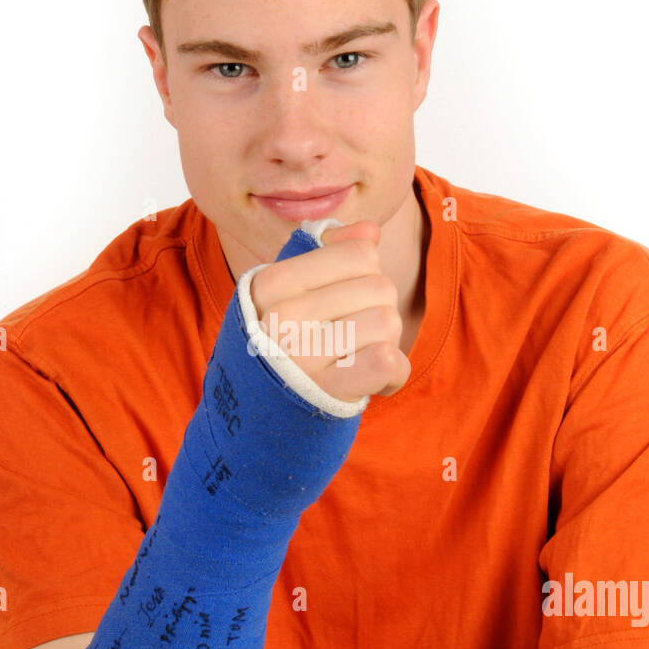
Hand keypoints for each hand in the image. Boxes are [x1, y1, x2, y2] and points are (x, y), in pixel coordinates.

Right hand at [250, 219, 410, 402]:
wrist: (254, 417)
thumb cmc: (281, 344)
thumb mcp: (287, 292)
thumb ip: (326, 253)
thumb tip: (368, 231)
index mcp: (271, 284)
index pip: (360, 252)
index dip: (366, 275)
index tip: (345, 301)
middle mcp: (281, 318)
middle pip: (380, 286)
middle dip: (377, 311)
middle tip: (352, 337)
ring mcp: (302, 357)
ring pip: (388, 321)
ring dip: (385, 343)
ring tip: (356, 358)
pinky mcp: (328, 392)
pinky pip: (388, 360)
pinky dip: (394, 373)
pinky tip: (376, 381)